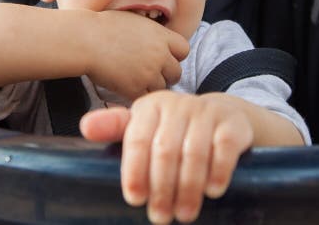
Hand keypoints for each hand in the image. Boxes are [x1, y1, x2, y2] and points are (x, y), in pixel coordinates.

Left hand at [80, 90, 253, 223]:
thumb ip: (115, 128)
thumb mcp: (145, 127)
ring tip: (184, 214)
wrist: (226, 116)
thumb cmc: (176, 130)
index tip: (135, 199)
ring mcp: (207, 112)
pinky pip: (224, 148)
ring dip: (188, 188)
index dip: (134, 171)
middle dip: (162, 187)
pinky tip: (212, 191)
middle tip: (161, 217)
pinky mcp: (233, 123)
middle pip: (165, 149)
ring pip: (194, 152)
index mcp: (151, 106)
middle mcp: (178, 104)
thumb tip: (85, 127)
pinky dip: (218, 172)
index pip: (137, 138)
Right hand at [83, 11, 189, 99]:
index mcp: (161, 36)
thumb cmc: (103, 26)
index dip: (174, 55)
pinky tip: (126, 88)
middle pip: (176, 72)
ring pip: (162, 87)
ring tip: (136, 80)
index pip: (184, 50)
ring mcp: (148, 73)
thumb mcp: (134, 21)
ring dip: (152, 86)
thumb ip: (151, 34)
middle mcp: (159, 54)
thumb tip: (159, 41)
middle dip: (165, 74)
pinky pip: (145, 97)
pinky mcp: (135, 88)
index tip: (163, 56)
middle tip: (149, 73)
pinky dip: (138, 95)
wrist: (84, 39)